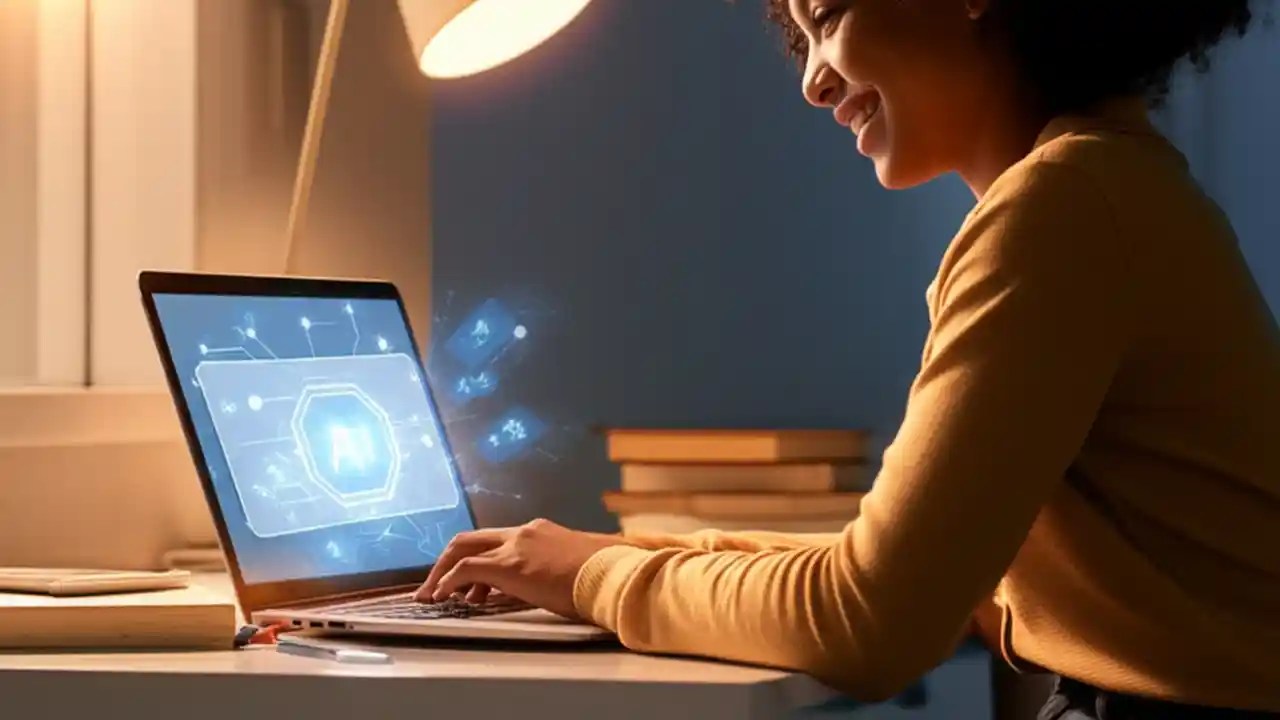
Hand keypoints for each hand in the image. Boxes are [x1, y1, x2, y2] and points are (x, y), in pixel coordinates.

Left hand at [414, 519, 631, 618]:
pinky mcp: (509, 566)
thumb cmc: (603, 575)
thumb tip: (550, 587)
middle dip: (447, 561)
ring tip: (432, 596)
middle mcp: (524, 533)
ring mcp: (515, 547)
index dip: (477, 560)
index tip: (469, 586)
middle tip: (437, 585)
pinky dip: (447, 581)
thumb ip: (555, 571)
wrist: (612, 575)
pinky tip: (440, 597)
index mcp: (539, 532)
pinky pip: (465, 569)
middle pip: (471, 538)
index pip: (497, 540)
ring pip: (462, 549)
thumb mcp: (575, 569)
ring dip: (441, 573)